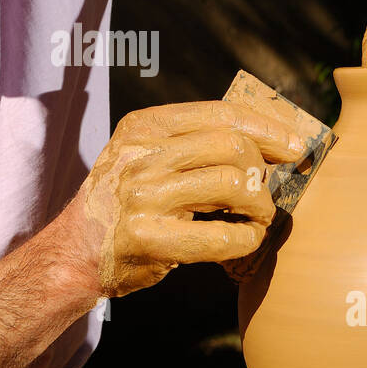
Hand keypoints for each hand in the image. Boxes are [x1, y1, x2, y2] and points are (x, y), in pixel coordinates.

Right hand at [61, 102, 307, 298]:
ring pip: (232, 185)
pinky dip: (246, 239)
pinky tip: (245, 240)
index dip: (266, 128)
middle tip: (265, 193)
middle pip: (232, 145)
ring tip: (256, 218)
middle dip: (262, 170)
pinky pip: (221, 236)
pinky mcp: (147, 238)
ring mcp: (142, 197)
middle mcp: (141, 156)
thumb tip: (266, 140)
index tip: (295, 145)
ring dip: (259, 206)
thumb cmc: (123, 205)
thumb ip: (190, 143)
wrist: (72, 254)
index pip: (219, 113)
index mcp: (143, 128)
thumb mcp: (142, 156)